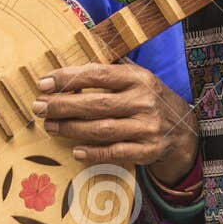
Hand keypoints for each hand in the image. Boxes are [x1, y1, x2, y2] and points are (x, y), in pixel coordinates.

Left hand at [33, 61, 197, 183]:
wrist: (184, 130)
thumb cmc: (149, 99)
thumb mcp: (137, 79)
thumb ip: (108, 73)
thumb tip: (66, 71)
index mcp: (138, 78)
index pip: (97, 75)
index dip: (68, 78)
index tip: (44, 83)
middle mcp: (144, 101)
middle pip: (96, 104)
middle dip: (62, 105)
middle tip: (39, 107)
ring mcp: (148, 127)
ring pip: (102, 129)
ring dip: (71, 128)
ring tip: (49, 125)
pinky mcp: (148, 150)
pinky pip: (116, 152)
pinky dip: (94, 152)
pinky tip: (75, 150)